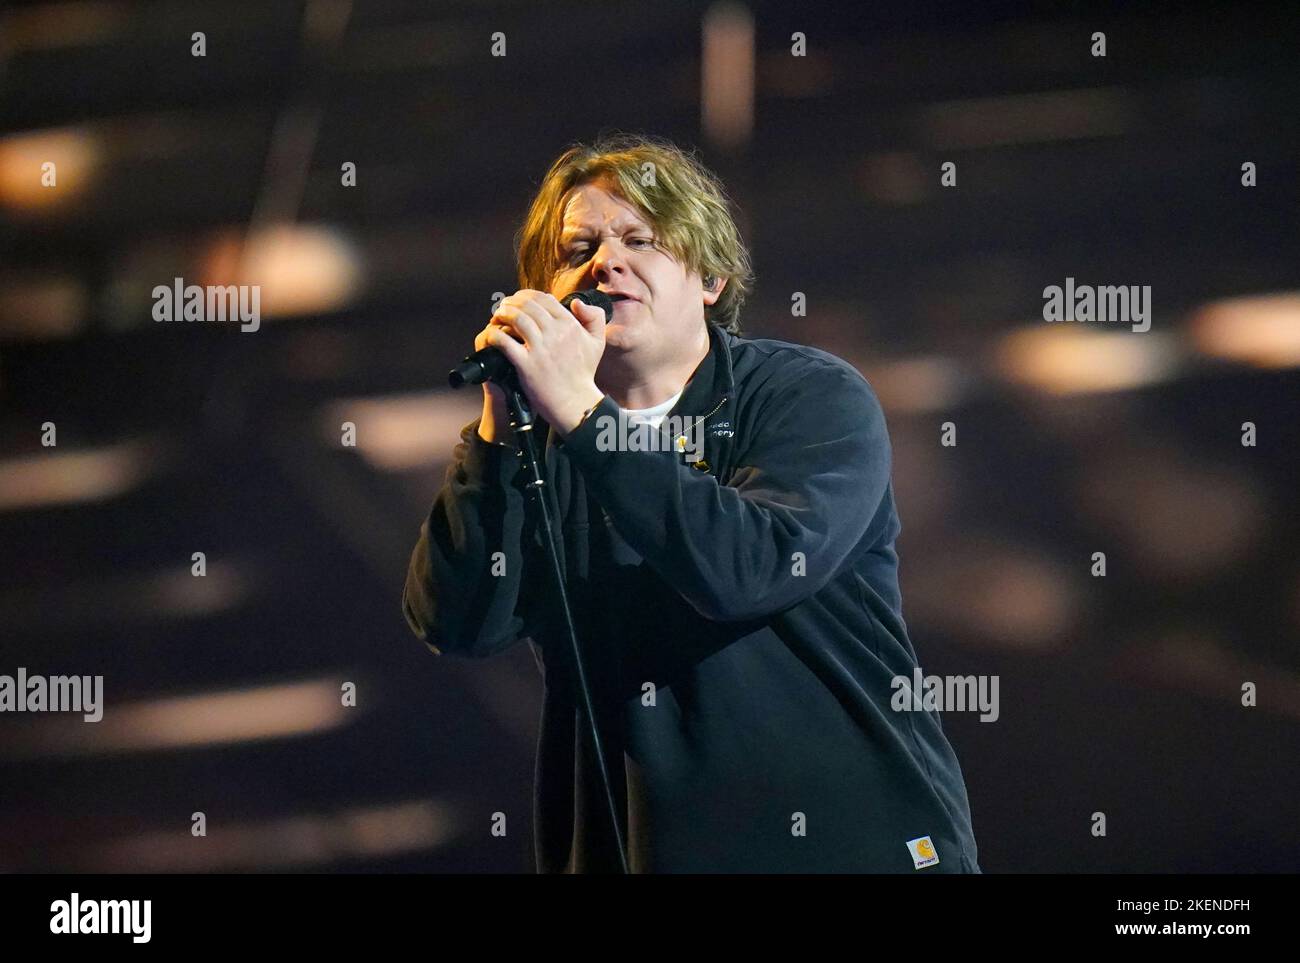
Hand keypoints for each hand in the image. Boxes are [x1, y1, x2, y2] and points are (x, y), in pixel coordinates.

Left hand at [478, 290, 606, 435]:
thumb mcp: (597, 343)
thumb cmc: (583, 374)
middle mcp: (556, 333)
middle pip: (527, 306)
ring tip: (497, 316)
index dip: (527, 295)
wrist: (575, 402)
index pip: (544, 299)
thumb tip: (578, 302)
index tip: (519, 299)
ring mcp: (541, 349)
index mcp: (570, 325)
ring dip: (502, 314)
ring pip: (516, 319)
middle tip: (504, 306)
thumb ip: (594, 318)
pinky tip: (492, 335)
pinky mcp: (527, 364)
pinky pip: (505, 342)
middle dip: (512, 302)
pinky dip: (495, 335)